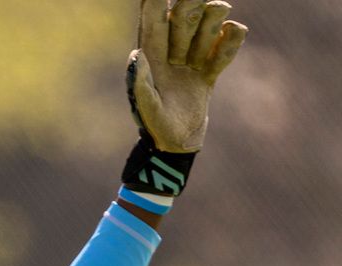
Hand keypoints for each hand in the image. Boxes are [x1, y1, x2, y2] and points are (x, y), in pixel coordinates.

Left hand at [128, 0, 247, 152]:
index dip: (156, 1)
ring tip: (212, 33)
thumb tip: (137, 54)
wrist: (178, 145)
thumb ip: (141, 84)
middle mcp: (171, 52)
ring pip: (207, 26)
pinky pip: (226, 48)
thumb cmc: (155, 128)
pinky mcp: (209, 69)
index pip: (154, 20)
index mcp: (151, 56)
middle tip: (203, 8)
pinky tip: (234, 31)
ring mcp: (192, 59)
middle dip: (192, 6)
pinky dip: (232, 39)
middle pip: (185, 15)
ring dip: (212, 24)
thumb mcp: (146, 110)